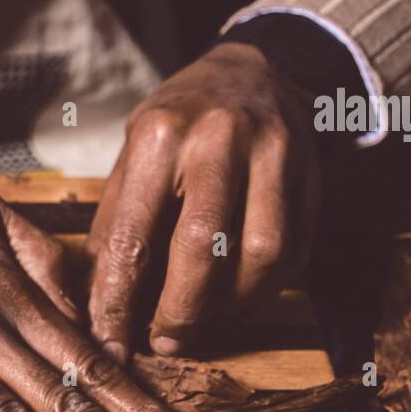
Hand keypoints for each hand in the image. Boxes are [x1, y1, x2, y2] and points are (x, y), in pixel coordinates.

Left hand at [87, 42, 319, 357]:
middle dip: (179, 311)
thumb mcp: (132, 154)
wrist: (254, 69)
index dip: (118, 302)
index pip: (132, 237)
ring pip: (262, 255)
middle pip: (202, 249)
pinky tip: (237, 299)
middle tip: (163, 341)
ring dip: (230, 306)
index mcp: (159, 135)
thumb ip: (116, 223)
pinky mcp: (312, 173)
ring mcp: (274, 153)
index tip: (108, 342)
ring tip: (203, 321)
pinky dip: (265, 289)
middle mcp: (219, 139)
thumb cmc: (180, 122)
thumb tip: (99, 304)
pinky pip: (295, 250)